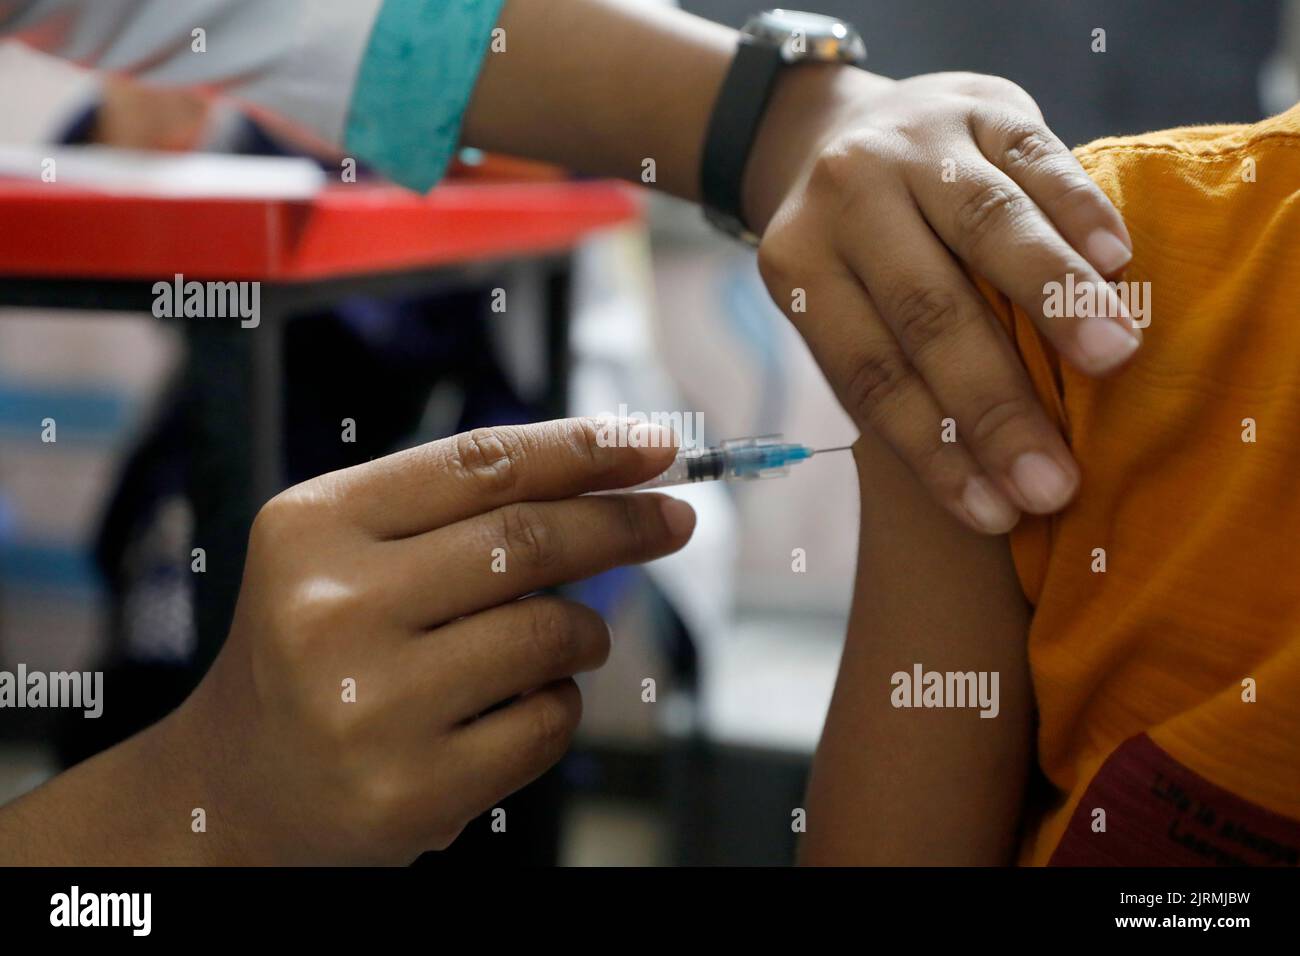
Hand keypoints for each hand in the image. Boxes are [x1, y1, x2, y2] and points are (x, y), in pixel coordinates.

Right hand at [166, 418, 692, 863]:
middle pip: (525, 542)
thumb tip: (614, 480)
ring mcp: (372, 709)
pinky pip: (547, 721)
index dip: (583, 450)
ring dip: (584, 630)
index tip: (655, 447)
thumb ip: (457, 510)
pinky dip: (559, 701)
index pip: (480, 465)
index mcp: (314, 528)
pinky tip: (519, 703)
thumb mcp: (347, 550)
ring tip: (564, 638)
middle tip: (672, 520)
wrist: (237, 782)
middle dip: (620, 524)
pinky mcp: (414, 793)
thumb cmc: (316, 646)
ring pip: (550, 633)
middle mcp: (332, 612)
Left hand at [747, 68, 1137, 532]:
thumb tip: (989, 483)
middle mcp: (847, 197)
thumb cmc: (857, 255)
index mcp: (797, 264)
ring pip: (986, 225)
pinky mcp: (983, 103)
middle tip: (1057, 479)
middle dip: (993, 404)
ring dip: (1052, 298)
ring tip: (1112, 360)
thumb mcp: (841, 303)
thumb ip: (897, 367)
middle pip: (925, 310)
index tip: (996, 513)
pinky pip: (1037, 158)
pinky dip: (1079, 213)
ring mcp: (916, 142)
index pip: (867, 372)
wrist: (847, 129)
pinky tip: (1119, 265)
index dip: (932, 451)